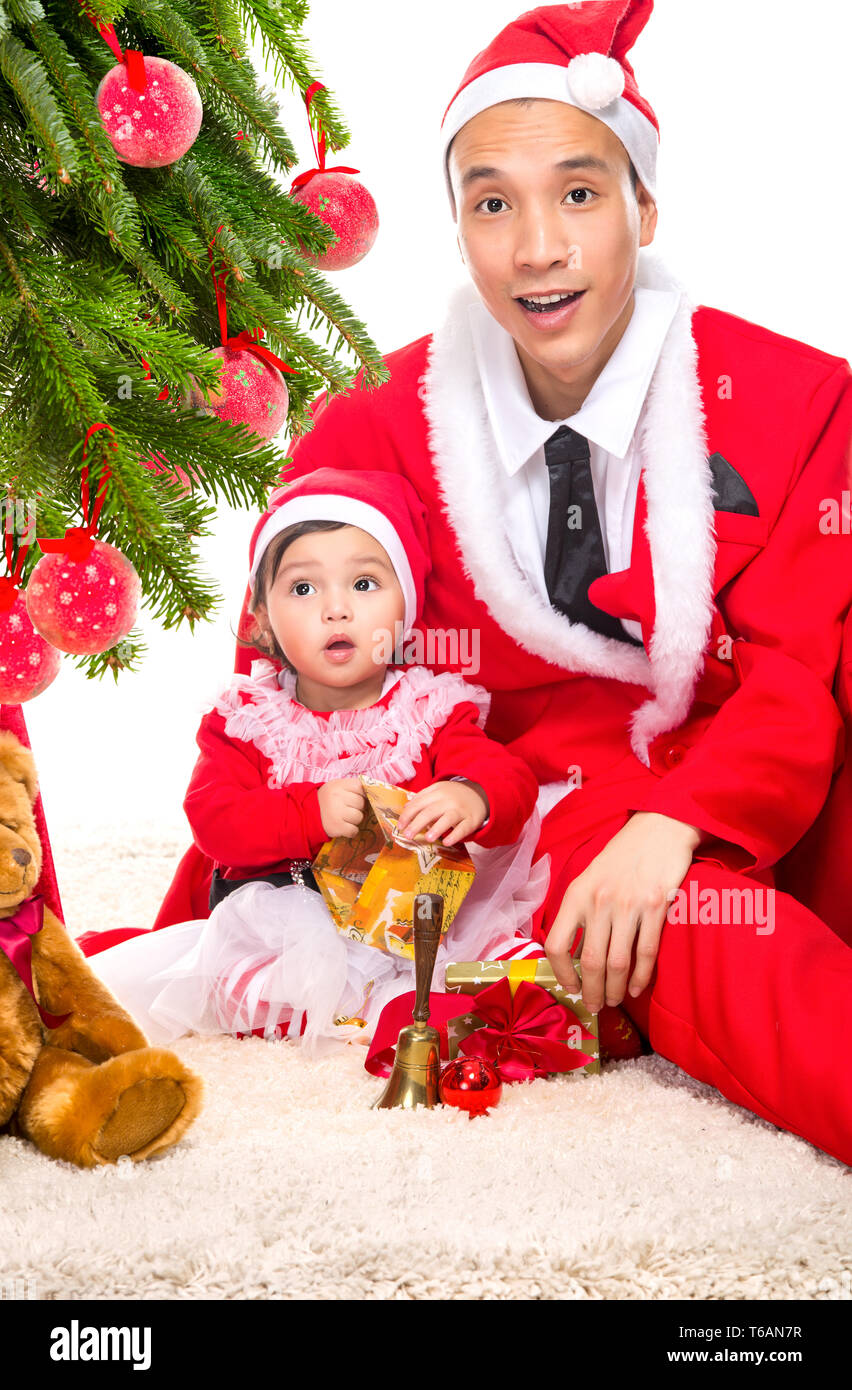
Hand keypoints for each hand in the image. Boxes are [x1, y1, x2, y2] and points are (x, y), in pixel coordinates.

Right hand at [318, 777, 366, 838]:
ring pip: (359, 817)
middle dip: (358, 808)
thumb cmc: (327, 801)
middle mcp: (337, 797)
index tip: (358, 798)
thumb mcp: (336, 787)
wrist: (307, 815)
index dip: (362, 794)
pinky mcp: (337, 827)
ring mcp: (337, 812)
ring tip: (345, 818)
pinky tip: (344, 827)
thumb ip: (352, 787)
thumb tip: (372, 793)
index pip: (360, 787)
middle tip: (349, 809)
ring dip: (355, 820)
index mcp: (338, 785)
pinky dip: (351, 831)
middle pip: (361, 803)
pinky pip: (354, 830)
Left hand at [396, 779, 488, 847]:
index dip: (408, 815)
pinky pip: (463, 828)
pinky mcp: (471, 820)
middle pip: (430, 812)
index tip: (400, 826)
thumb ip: (422, 798)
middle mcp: (448, 800)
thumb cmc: (454, 795)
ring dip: (437, 828)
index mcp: (437, 792)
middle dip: (417, 824)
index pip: (419, 803)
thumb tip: (406, 808)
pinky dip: (455, 835)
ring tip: (427, 838)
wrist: (480, 792)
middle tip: (408, 835)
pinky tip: (446, 842)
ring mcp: (460, 810)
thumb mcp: (438, 790)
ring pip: (447, 819)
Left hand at [544, 812, 702, 1012]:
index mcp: (576, 894)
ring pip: (617, 962)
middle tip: (596, 1006)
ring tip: (614, 1000)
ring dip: (615, 989)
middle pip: (590, 961)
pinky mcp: (655, 906)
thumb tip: (571, 953)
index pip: (556, 944)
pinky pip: (645, 952)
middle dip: (592, 991)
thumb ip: (580, 910)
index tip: (570, 988)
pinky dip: (640, 976)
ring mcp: (628, 904)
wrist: (659, 828)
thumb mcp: (589, 877)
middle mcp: (598, 901)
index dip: (561, 973)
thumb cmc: (622, 856)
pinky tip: (635, 987)